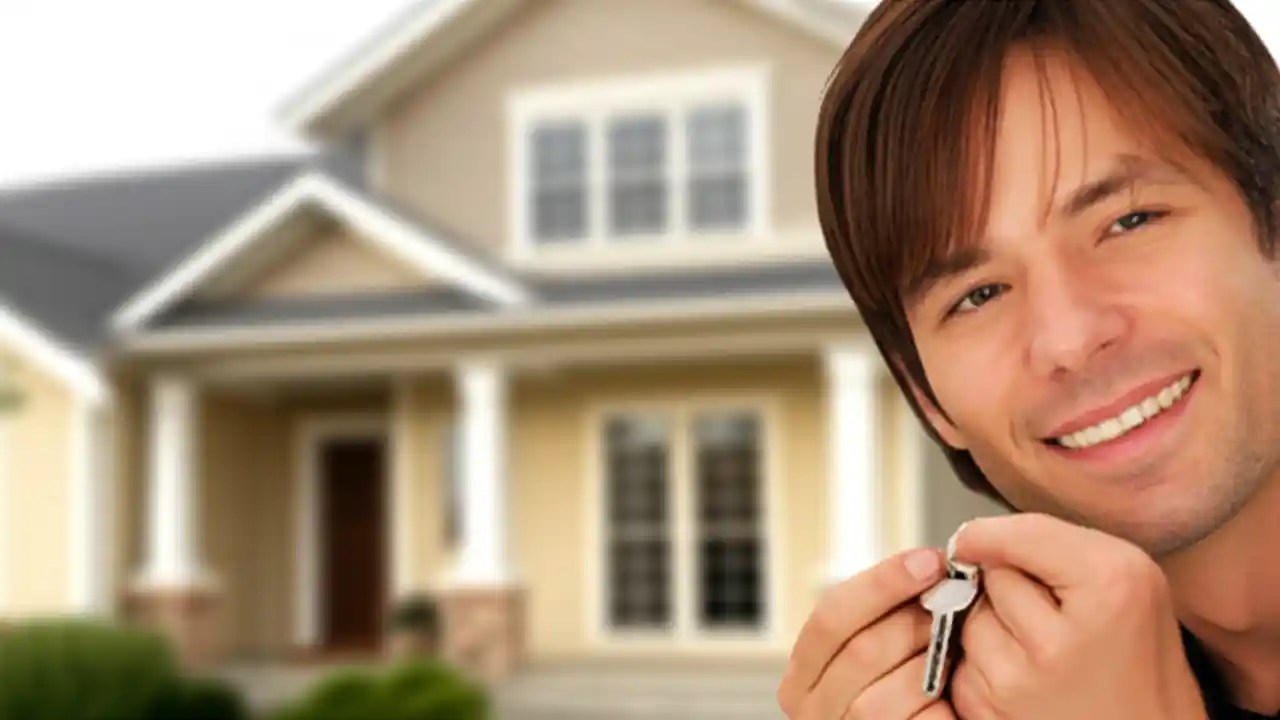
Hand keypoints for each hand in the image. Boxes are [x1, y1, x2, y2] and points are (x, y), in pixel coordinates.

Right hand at [777, 548, 956, 718]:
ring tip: (952, 652)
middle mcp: (813, 708)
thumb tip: (925, 565)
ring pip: (886, 692)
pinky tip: (953, 697)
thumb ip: (885, 616)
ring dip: (930, 668)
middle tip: (952, 603)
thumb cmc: (900, 696)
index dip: (881, 584)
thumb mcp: (878, 650)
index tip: (927, 562)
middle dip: (913, 621)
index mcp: (802, 674)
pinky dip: (941, 708)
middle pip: (860, 649)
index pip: (830, 616)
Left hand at [946, 513, 1206, 719]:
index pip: (1018, 535)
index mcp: (1110, 586)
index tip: (979, 540)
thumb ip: (1054, 544)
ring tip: (1044, 653)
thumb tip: (974, 538)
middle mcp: (1061, 637)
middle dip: (1011, 588)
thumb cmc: (1142, 668)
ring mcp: (1021, 682)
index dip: (990, 533)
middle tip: (1055, 618)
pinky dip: (984, 668)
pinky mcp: (993, 713)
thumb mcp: (1128, 579)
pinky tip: (1027, 682)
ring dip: (993, 629)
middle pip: (992, 577)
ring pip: (971, 620)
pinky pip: (962, 666)